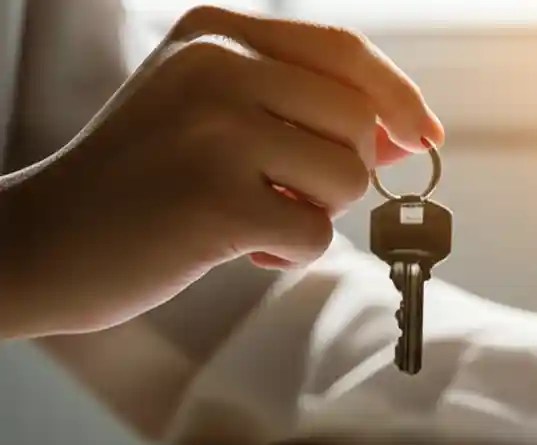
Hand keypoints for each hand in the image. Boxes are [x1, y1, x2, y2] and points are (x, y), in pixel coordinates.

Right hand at [0, 5, 442, 337]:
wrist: (48, 240)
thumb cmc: (145, 180)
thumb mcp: (214, 115)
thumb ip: (309, 113)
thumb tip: (414, 134)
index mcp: (215, 33)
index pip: (347, 53)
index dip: (400, 97)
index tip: (425, 135)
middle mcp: (215, 68)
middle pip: (360, 122)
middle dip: (342, 171)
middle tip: (280, 191)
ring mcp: (214, 132)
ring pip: (349, 178)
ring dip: (315, 213)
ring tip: (249, 214)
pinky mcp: (215, 201)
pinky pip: (315, 236)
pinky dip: (286, 256)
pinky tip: (230, 247)